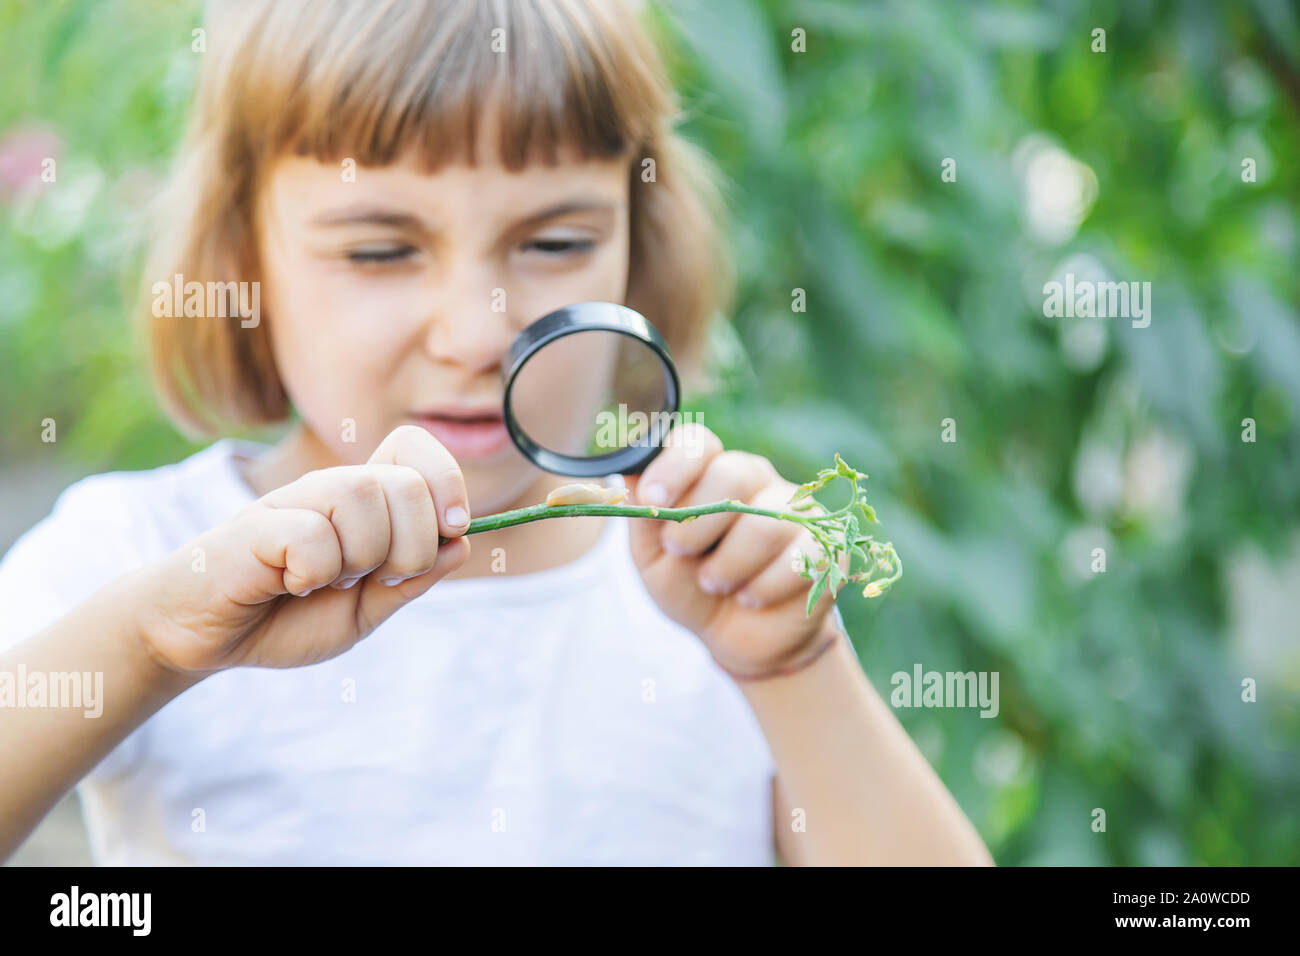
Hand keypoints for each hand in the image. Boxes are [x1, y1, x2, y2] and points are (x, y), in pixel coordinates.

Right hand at [132, 426, 470, 671]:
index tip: (452, 529)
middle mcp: (331, 489)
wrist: (204, 639)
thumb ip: (410, 581)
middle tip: (373, 578)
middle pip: (404, 482)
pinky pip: (313, 535)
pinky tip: (287, 585)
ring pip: (363, 495)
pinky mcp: (256, 525)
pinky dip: (312, 574)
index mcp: (364, 502)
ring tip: (323, 583)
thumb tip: (461, 544)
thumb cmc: (284, 619)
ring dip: (360, 558)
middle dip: (412, 545)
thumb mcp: (364, 611)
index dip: (446, 481)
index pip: (415, 448)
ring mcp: (293, 501)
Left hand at [622, 423, 847, 677]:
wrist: (735, 638)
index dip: (675, 466)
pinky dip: (764, 587)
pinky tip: (751, 598)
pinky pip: (799, 559)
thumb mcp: (652, 556)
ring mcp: (796, 512)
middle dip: (698, 522)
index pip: (699, 442)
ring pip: (764, 523)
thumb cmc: (690, 587)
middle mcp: (757, 482)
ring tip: (715, 584)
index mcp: (712, 473)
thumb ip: (642, 514)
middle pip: (734, 474)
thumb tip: (626, 472)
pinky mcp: (827, 547)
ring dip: (728, 565)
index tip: (654, 500)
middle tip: (680, 552)